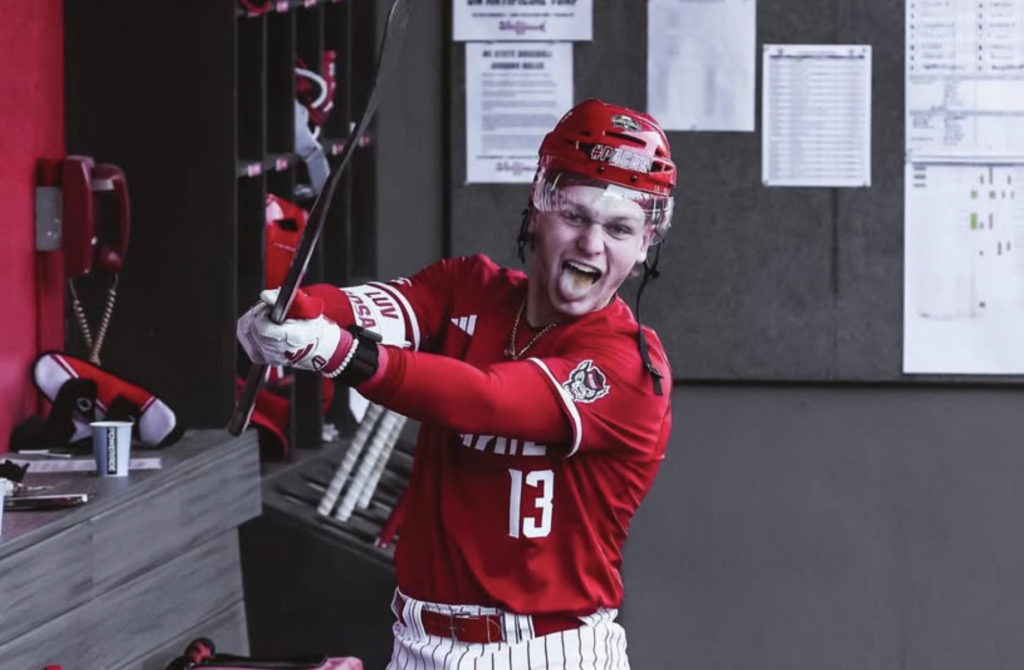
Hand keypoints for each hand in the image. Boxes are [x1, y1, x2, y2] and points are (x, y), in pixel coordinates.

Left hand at [237, 289, 353, 375]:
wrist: (316, 348)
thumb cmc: (310, 326)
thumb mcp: (305, 307)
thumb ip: (284, 298)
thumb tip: (265, 296)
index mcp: (293, 337)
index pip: (264, 328)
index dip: (262, 314)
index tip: (269, 309)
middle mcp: (280, 350)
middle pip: (254, 329)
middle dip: (258, 316)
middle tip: (267, 312)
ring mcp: (270, 357)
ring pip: (247, 334)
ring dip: (253, 322)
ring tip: (265, 318)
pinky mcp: (262, 359)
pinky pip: (247, 342)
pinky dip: (249, 332)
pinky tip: (259, 328)